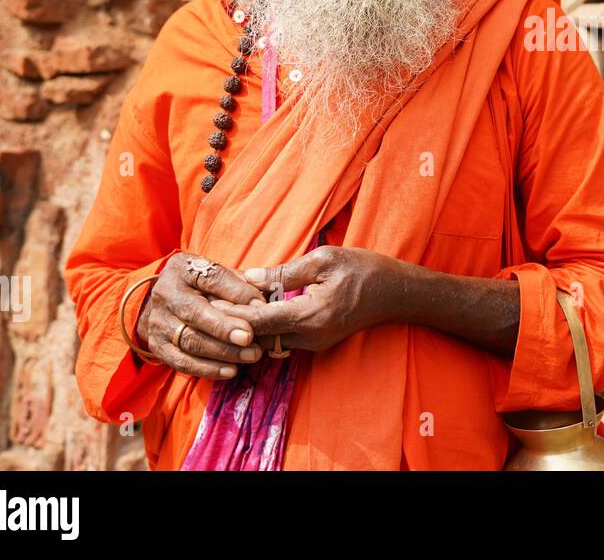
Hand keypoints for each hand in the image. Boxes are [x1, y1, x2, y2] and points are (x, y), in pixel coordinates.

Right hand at [137, 254, 267, 378]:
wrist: (164, 300)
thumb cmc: (202, 285)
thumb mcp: (218, 273)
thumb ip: (242, 283)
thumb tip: (268, 297)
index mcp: (184, 268)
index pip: (212, 278)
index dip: (238, 293)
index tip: (261, 306)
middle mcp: (167, 294)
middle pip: (195, 313)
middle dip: (224, 327)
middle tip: (250, 337)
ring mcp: (158, 321)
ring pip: (189, 340)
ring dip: (222, 351)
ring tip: (250, 355)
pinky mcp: (156, 346)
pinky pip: (181, 361)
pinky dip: (206, 368)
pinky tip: (231, 371)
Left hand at [216, 247, 407, 353]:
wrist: (397, 293)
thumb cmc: (364, 269)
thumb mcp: (325, 259)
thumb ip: (284, 272)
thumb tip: (249, 277)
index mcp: (309, 315)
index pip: (258, 320)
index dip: (230, 313)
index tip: (207, 302)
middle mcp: (309, 337)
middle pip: (257, 337)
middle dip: (232, 323)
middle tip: (206, 306)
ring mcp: (314, 344)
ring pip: (268, 342)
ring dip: (247, 327)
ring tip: (222, 308)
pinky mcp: (317, 343)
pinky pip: (282, 340)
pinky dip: (264, 328)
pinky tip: (252, 311)